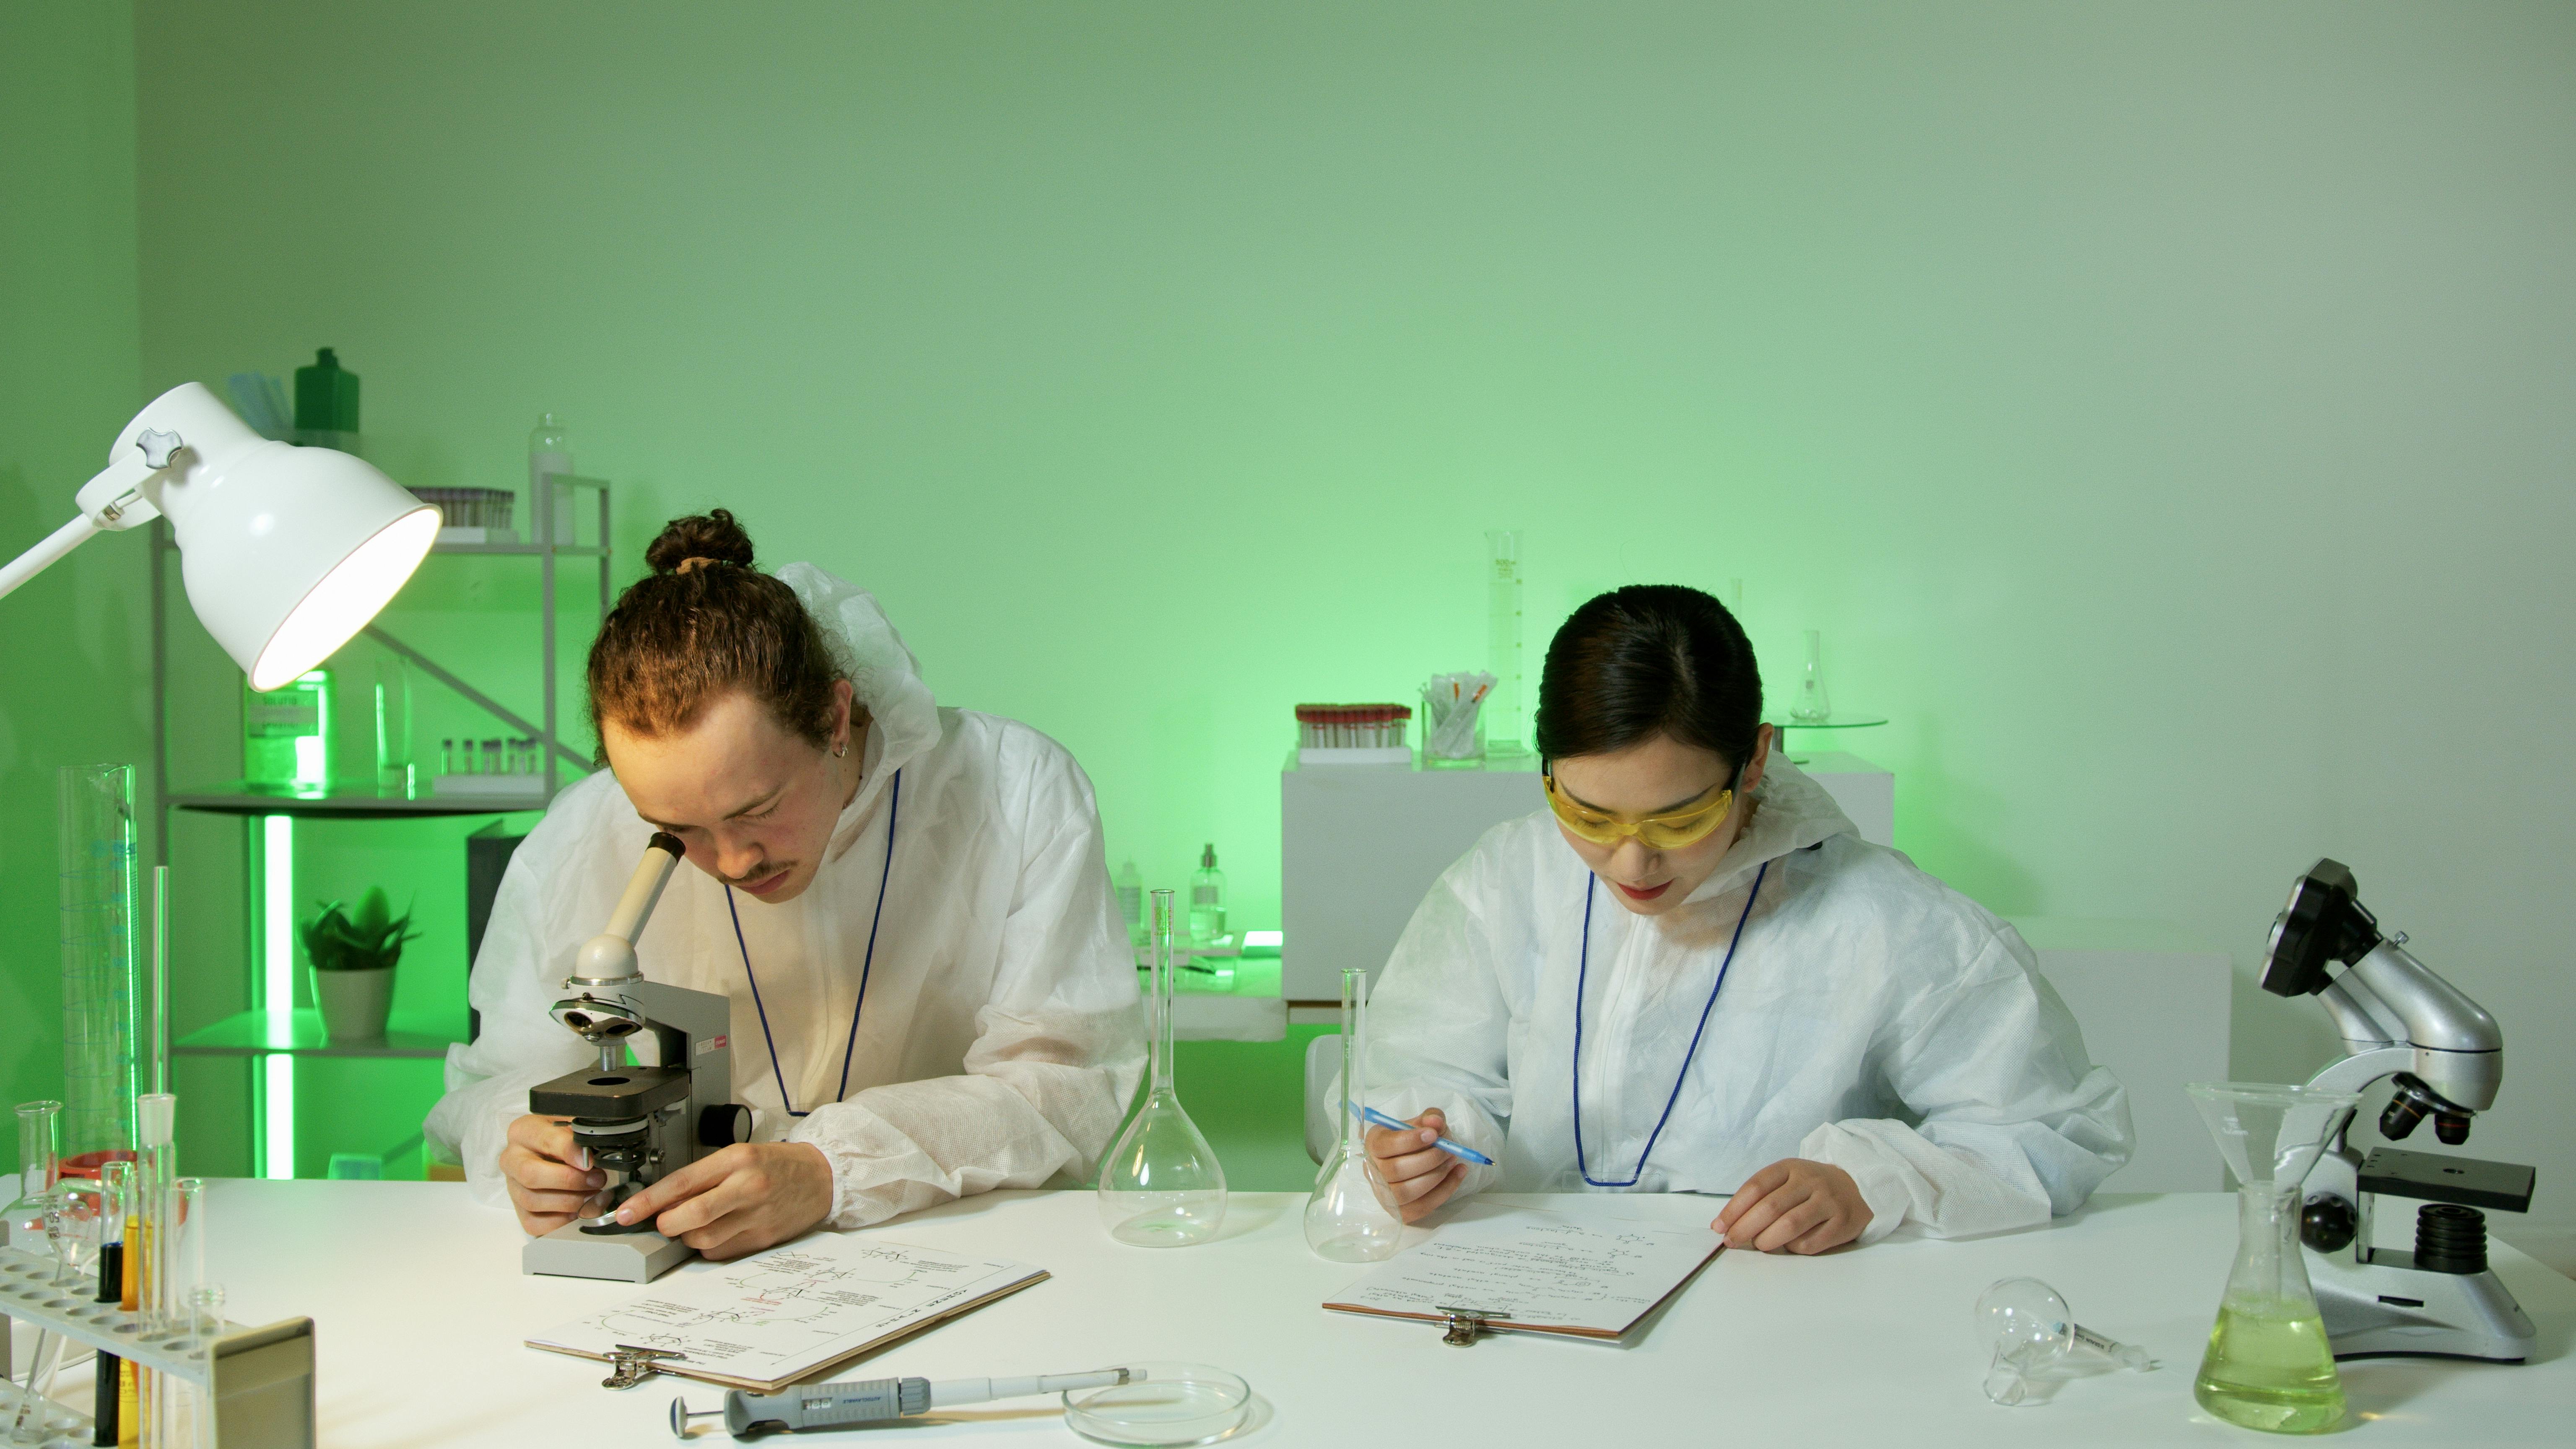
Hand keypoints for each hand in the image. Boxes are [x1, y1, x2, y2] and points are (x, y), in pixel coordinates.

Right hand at [500, 1113, 605, 1236]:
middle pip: (531, 1175)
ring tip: (592, 1195)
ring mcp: (513, 1186)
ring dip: (568, 1202)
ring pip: (533, 1201)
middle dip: (568, 1181)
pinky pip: (534, 1223)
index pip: (544, 1141)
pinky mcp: (519, 1210)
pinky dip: (559, 1221)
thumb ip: (579, 1136)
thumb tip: (591, 1154)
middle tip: (596, 1180)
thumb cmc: (563, 1138)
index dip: (569, 1152)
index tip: (589, 1161)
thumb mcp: (571, 1126)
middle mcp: (512, 1158)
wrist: (550, 1151)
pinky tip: (576, 1212)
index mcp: (523, 1131)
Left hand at [611, 1142, 834, 1260]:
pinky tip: (721, 1231)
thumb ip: (704, 1177)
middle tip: (665, 1220)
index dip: (648, 1201)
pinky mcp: (763, 1238)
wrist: (823, 1177)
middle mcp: (746, 1187)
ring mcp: (756, 1216)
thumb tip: (665, 1202)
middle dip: (667, 1223)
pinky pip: (721, 1252)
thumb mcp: (739, 1156)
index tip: (626, 1212)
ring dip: (689, 1235)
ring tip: (700, 1222)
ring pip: (702, 1239)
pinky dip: (711, 1246)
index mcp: (737, 1159)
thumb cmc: (777, 1165)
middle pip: (690, 1216)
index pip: (682, 1182)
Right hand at [1365, 1109, 1468, 1223]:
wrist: (1412, 1159)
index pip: (1385, 1145)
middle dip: (1428, 1159)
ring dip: (1436, 1176)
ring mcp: (1385, 1195)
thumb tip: (1436, 1122)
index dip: (1409, 1141)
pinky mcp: (1401, 1212)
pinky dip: (1445, 1190)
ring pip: (1407, 1191)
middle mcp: (1373, 1172)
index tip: (1433, 1134)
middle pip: (1396, 1170)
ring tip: (1452, 1160)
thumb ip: (1430, 1118)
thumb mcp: (1421, 1123)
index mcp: (1374, 1144)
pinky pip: (1423, 1206)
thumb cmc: (1414, 1139)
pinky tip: (1458, 1173)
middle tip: (1448, 1149)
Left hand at [1715, 1158, 1870, 1253]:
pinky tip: (1787, 1246)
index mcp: (1790, 1167)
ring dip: (1767, 1240)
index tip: (1719, 1226)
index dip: (1733, 1209)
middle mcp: (1810, 1181)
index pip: (1755, 1187)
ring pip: (1789, 1225)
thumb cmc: (1811, 1188)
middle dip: (1744, 1228)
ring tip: (1758, 1245)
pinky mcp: (1842, 1223)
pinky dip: (1792, 1248)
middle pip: (1770, 1207)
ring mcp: (1828, 1202)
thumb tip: (1726, 1223)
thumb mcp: (1787, 1179)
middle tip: (1731, 1242)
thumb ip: (1760, 1196)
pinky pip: (1809, 1242)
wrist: (1857, 1187)